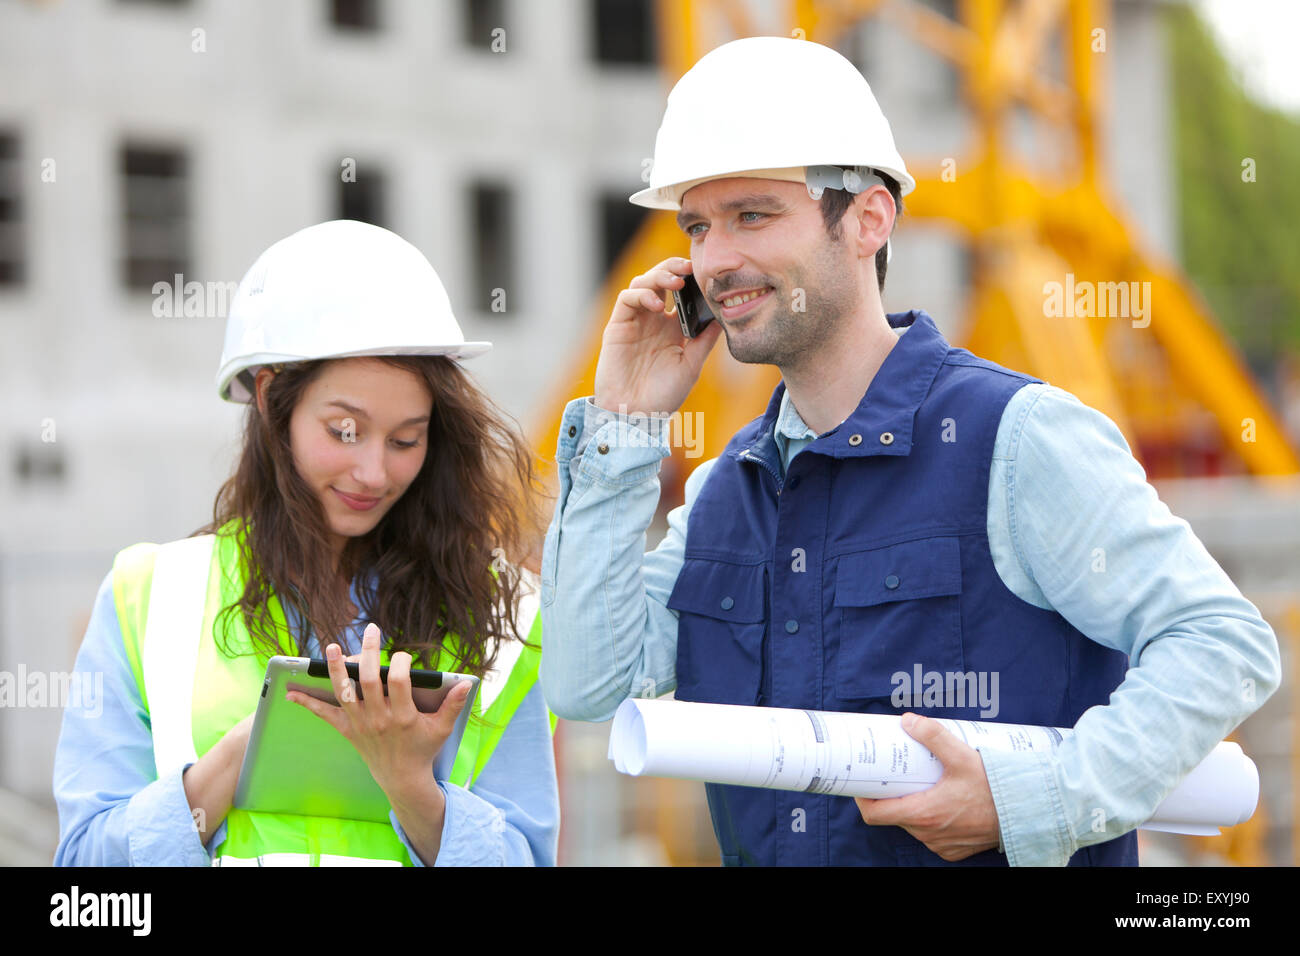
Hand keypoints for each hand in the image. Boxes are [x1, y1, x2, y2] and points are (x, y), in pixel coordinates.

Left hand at [287, 622, 472, 801]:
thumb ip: (454, 705)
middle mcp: (379, 718)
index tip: (405, 655)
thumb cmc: (423, 748)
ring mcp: (360, 723)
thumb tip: (466, 683)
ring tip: (332, 647)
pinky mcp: (347, 729)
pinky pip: (325, 714)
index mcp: (403, 717)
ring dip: (336, 669)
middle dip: (370, 653)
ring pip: (345, 692)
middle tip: (372, 630)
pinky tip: (291, 692)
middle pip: (369, 680)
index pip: (400, 683)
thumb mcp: (442, 728)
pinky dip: (307, 703)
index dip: (402, 664)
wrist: (401, 778)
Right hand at [593, 256, 722, 416]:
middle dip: (674, 268)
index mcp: (673, 327)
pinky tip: (655, 303)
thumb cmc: (663, 396)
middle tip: (689, 268)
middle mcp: (653, 320)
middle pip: (661, 280)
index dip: (691, 278)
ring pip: (642, 283)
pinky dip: (641, 294)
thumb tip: (724, 316)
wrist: (635, 415)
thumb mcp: (692, 365)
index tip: (705, 275)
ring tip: (675, 282)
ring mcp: (635, 321)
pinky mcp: (618, 326)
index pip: (681, 292)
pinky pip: (627, 299)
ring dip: (658, 276)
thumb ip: (705, 340)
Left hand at [854, 713, 1001, 860]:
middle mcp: (929, 834)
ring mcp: (941, 845)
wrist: (1028, 812)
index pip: (875, 814)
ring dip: (912, 806)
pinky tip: (938, 801)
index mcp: (924, 813)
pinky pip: (932, 835)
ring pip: (913, 825)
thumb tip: (907, 721)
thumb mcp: (962, 755)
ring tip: (918, 783)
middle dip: (891, 796)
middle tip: (894, 774)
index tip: (863, 782)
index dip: (863, 798)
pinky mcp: (954, 850)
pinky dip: (930, 819)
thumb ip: (933, 735)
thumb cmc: (996, 787)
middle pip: (894, 816)